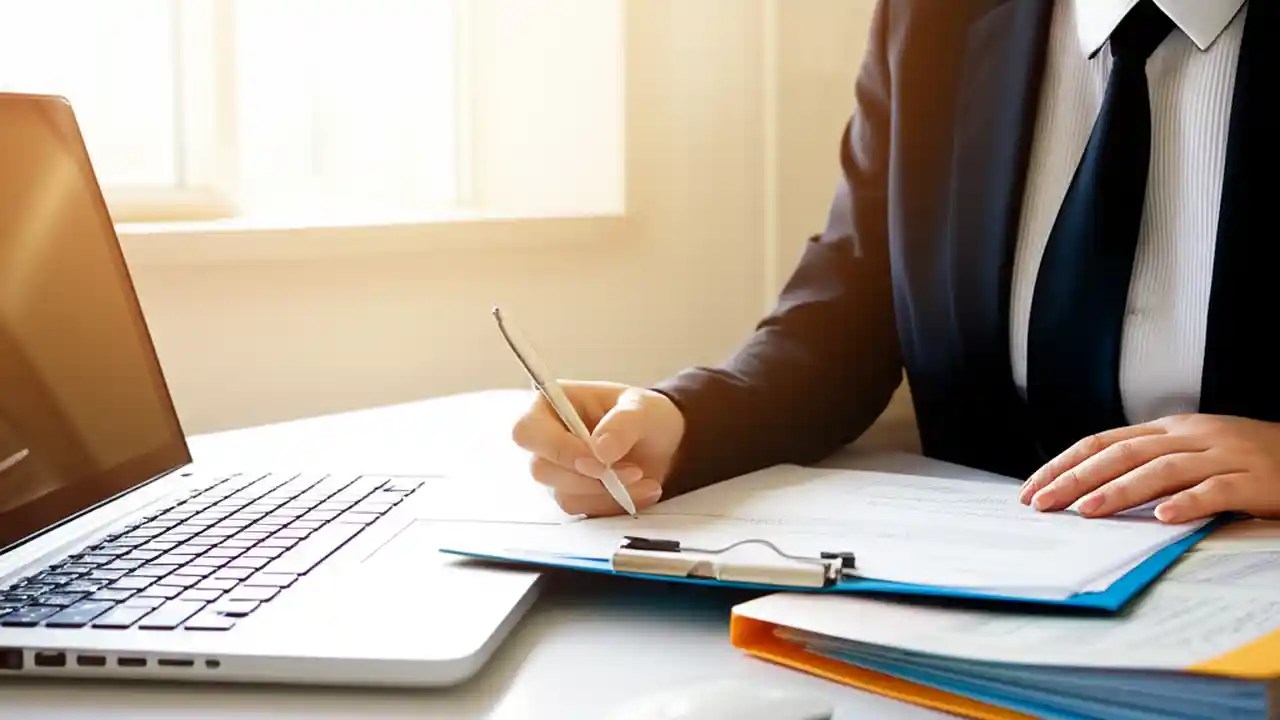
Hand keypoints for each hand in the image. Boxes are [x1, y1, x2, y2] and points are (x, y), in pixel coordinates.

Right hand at [511, 381, 685, 516]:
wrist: (662, 443)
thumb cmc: (644, 415)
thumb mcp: (642, 408)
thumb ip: (623, 423)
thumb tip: (601, 450)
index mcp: (551, 405)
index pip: (528, 431)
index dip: (557, 449)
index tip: (599, 460)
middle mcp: (546, 439)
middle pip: (541, 469)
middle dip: (589, 477)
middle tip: (633, 472)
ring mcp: (557, 470)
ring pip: (564, 494)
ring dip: (607, 492)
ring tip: (644, 478)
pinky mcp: (572, 494)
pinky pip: (583, 509)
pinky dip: (613, 503)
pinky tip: (640, 490)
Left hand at [1020, 414, 1279, 522]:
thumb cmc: (1243, 461)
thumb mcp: (1189, 454)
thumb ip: (1147, 466)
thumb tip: (1087, 490)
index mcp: (1169, 430)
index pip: (1103, 443)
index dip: (1065, 465)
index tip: (1032, 490)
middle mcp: (1191, 437)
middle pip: (1123, 454)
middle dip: (1077, 478)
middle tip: (1044, 503)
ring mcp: (1224, 456)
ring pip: (1163, 469)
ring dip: (1120, 490)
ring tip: (1087, 511)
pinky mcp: (1256, 480)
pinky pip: (1217, 490)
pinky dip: (1189, 502)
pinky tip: (1163, 518)